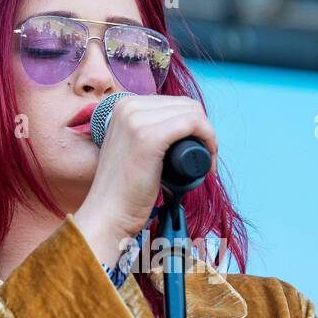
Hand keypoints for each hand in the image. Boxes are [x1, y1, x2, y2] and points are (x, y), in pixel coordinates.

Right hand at [74, 94, 219, 263]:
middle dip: (204, 130)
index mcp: (124, 105)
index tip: (197, 150)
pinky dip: (209, 140)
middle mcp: (128, 106)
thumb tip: (174, 130)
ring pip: (193, 113)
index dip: (194, 124)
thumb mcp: (131, 149)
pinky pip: (193, 124)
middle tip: (204, 158)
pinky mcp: (149, 137)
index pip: (175, 102)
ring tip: (206, 163)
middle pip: (186, 105)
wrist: (107, 214)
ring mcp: (137, 120)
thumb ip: (145, 133)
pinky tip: (209, 161)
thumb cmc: (123, 191)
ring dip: (209, 137)